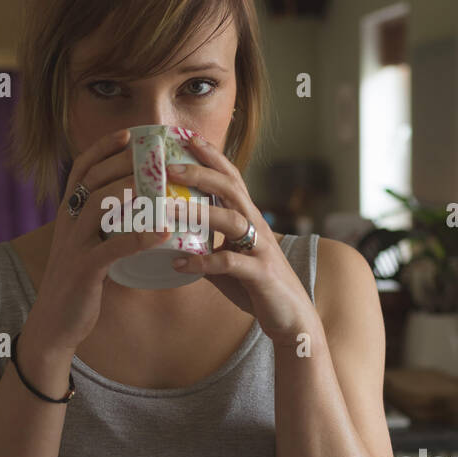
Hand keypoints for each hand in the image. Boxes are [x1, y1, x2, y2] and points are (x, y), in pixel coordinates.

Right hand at [32, 128, 171, 351]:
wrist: (52, 323)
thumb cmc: (78, 283)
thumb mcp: (86, 245)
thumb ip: (104, 225)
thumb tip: (138, 206)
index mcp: (68, 213)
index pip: (81, 168)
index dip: (103, 148)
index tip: (129, 134)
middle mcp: (68, 222)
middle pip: (93, 179)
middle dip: (124, 161)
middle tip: (155, 152)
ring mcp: (74, 245)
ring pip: (99, 205)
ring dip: (132, 191)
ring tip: (162, 183)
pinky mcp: (84, 270)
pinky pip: (113, 248)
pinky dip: (140, 237)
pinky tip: (165, 233)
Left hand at [165, 136, 315, 345]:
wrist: (291, 318)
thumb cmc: (257, 286)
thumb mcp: (228, 260)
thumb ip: (205, 246)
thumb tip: (170, 238)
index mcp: (249, 218)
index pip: (231, 178)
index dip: (212, 157)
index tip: (187, 138)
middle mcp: (257, 227)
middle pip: (231, 189)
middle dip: (200, 174)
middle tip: (169, 166)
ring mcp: (261, 249)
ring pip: (231, 220)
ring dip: (198, 214)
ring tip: (166, 211)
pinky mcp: (261, 274)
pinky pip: (230, 263)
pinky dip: (203, 262)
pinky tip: (179, 264)